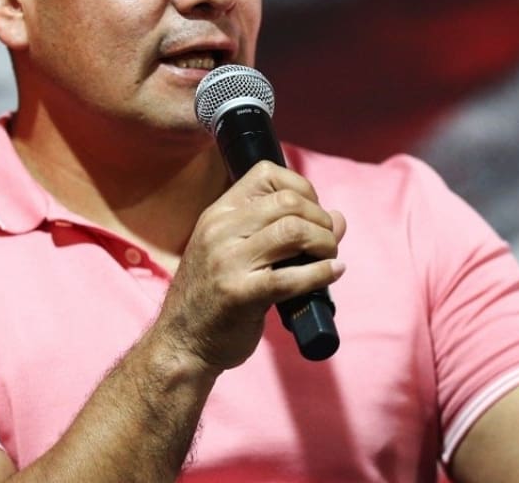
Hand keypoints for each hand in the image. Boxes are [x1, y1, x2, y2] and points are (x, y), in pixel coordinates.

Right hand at [155, 161, 346, 373]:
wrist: (181, 343)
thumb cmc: (214, 298)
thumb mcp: (233, 252)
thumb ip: (279, 231)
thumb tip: (337, 218)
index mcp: (218, 214)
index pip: (267, 174)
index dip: (303, 188)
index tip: (313, 213)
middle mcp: (220, 231)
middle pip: (288, 203)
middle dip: (320, 219)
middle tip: (327, 242)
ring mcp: (228, 263)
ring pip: (293, 232)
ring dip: (324, 243)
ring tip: (329, 258)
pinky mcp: (240, 295)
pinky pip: (291, 277)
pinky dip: (322, 273)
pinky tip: (333, 273)